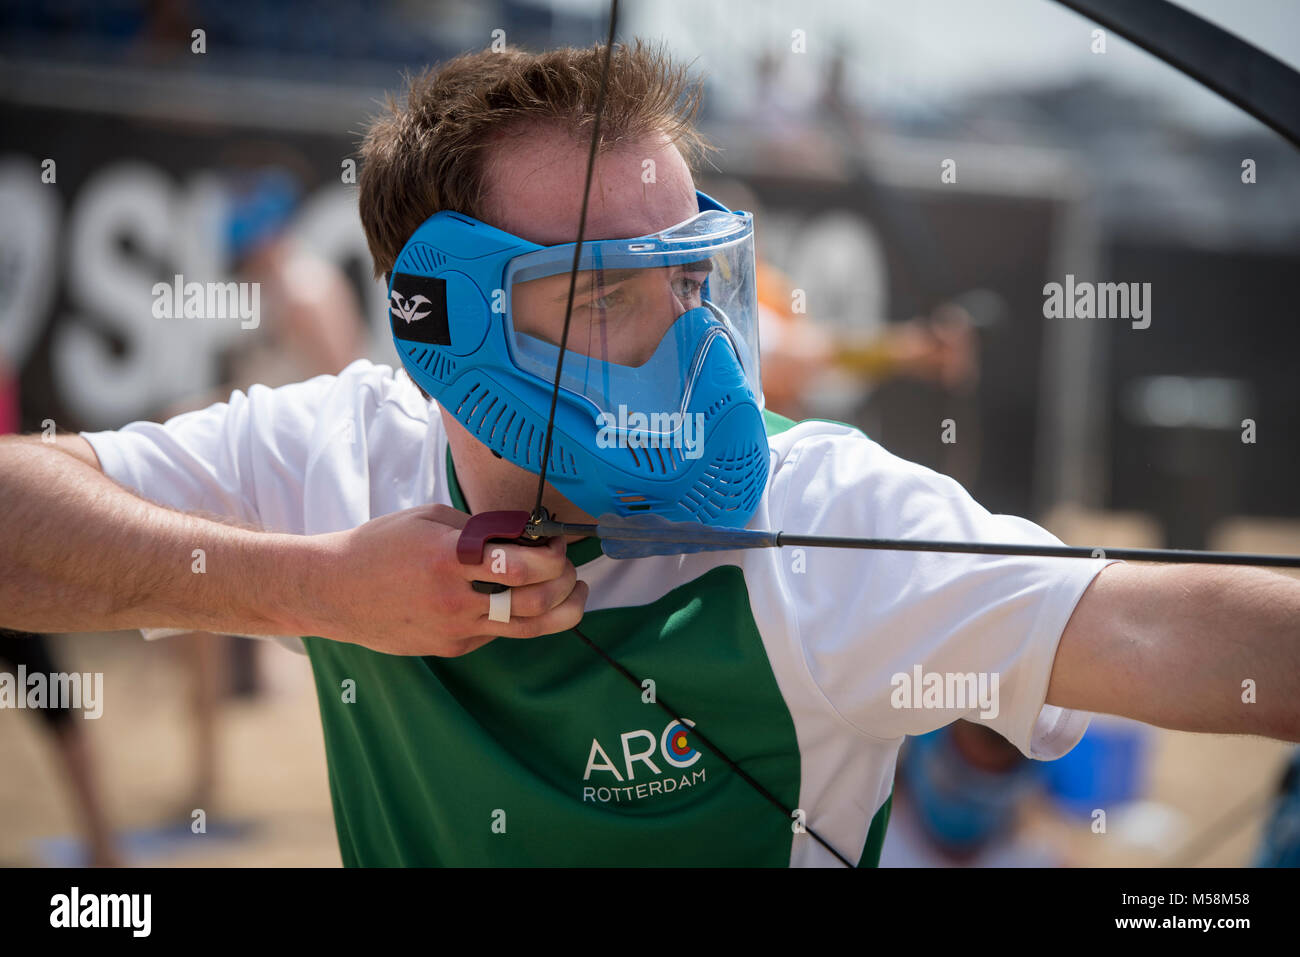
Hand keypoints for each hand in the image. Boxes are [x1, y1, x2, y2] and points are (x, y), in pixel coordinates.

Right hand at [313, 505, 587, 655]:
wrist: (333, 591)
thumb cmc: (380, 545)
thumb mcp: (430, 518)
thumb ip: (480, 527)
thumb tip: (527, 533)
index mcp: (448, 558)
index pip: (521, 565)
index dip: (552, 555)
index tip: (557, 543)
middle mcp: (453, 600)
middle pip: (534, 602)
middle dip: (565, 582)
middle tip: (570, 568)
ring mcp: (453, 630)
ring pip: (527, 629)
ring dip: (561, 610)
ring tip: (575, 593)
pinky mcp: (450, 648)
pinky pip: (498, 634)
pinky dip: (518, 617)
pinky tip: (521, 600)